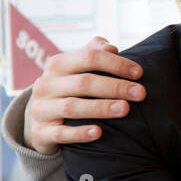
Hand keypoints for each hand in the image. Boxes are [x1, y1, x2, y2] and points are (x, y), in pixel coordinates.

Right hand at [24, 36, 144, 154]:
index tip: (139, 72)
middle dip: (115, 87)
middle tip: (141, 93)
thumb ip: (94, 53)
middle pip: (84, 82)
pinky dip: (80, 133)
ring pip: (73, 107)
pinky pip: (61, 133)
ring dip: (101, 108)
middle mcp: (47, 84)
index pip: (89, 57)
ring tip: (125, 109)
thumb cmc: (69, 87)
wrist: (40, 118)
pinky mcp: (42, 132)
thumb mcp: (76, 67)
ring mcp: (42, 109)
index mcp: (58, 64)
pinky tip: (98, 132)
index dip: (116, 63)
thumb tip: (112, 48)